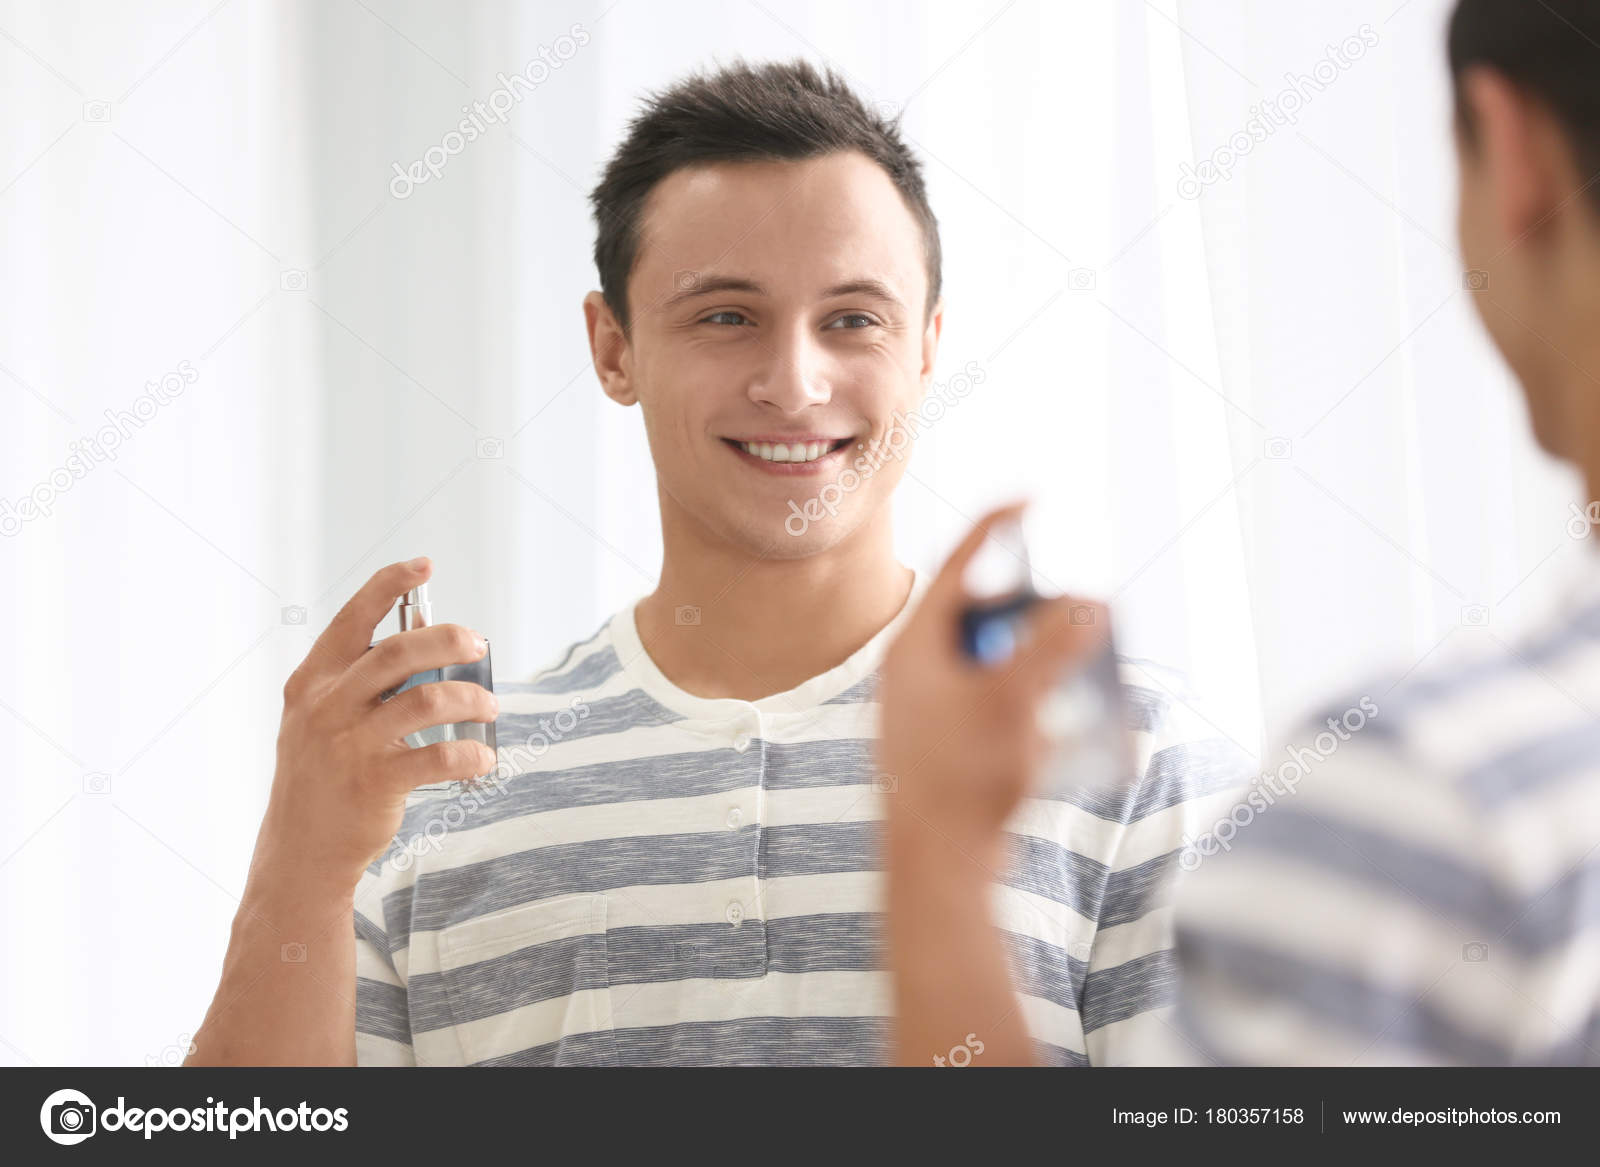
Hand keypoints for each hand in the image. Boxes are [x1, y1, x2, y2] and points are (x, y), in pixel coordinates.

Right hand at [250, 557, 498, 899]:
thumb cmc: (321, 774)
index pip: (353, 618)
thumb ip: (360, 678)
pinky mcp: (375, 783)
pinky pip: (439, 758)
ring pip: (426, 701)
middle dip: (449, 640)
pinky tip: (484, 757)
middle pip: (399, 652)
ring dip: (469, 697)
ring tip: (488, 704)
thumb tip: (424, 633)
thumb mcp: (320, 717)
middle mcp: (327, 706)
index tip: (424, 565)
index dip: (390, 585)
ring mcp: (350, 744)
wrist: (301, 848)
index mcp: (313, 681)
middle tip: (478, 643)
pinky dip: (471, 754)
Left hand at [877, 502, 1107, 860]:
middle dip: (1032, 612)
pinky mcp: (947, 744)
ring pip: (991, 661)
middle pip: (981, 616)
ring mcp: (928, 708)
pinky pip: (993, 702)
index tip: (1032, 499)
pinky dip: (1027, 701)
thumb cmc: (965, 778)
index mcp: (915, 646)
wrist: (936, 866)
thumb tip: (1088, 603)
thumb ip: (1053, 645)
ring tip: (1073, 672)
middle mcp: (915, 671)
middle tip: (1073, 617)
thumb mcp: (1015, 699)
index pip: (957, 565)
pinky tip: (1059, 726)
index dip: (996, 526)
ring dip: (1035, 660)